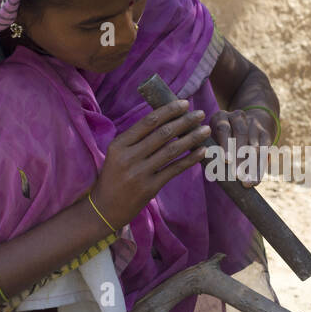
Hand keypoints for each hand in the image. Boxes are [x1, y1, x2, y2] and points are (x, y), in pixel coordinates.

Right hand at [90, 99, 211, 227]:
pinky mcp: (149, 188)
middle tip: (200, 113)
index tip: (184, 103)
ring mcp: (139, 173)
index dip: (168, 111)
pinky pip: (174, 170)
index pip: (148, 122)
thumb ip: (136, 139)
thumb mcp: (117, 154)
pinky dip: (190, 160)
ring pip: (171, 150)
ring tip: (205, 130)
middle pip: (163, 134)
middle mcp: (128, 157)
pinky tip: (202, 152)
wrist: (104, 208)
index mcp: (119, 144)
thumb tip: (164, 118)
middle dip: (184, 121)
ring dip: (191, 138)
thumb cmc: (114, 177)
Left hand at [209, 108, 274, 187]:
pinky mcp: (265, 133)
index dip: (225, 145)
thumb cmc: (218, 139)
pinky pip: (265, 152)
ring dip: (251, 165)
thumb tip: (214, 170)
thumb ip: (212, 152)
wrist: (241, 124)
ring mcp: (253, 123)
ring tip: (247, 182)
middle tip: (237, 175)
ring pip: (255, 145)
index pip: (224, 128)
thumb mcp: (211, 140)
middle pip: (242, 134)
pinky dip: (260, 167)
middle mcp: (238, 117)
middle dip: (240, 156)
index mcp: (221, 117)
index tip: (226, 161)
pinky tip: (255, 180)